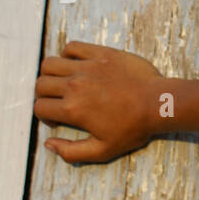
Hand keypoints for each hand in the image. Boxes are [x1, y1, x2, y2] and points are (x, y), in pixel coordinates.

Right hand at [34, 40, 163, 163]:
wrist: (158, 103)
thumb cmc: (134, 128)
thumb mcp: (104, 150)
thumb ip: (72, 152)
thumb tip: (48, 144)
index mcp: (73, 109)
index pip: (40, 107)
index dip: (44, 115)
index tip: (56, 118)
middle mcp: (75, 85)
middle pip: (41, 84)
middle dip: (44, 95)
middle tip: (58, 101)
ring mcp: (87, 67)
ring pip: (50, 64)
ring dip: (51, 74)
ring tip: (63, 82)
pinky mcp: (101, 54)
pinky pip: (72, 47)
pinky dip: (67, 54)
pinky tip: (76, 64)